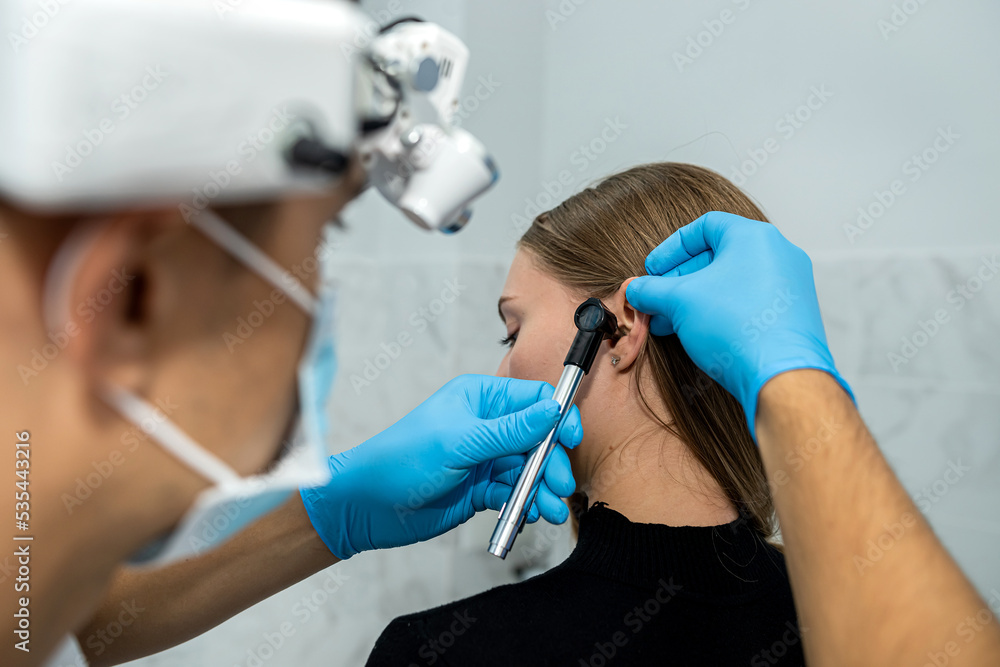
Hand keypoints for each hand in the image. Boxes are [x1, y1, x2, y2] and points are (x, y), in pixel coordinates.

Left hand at [300, 374, 581, 559]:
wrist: (367, 506)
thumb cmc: (400, 460)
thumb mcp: (459, 442)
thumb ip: (509, 430)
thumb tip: (551, 410)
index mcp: (480, 398)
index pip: (533, 399)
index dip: (556, 417)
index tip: (570, 440)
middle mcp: (487, 424)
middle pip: (537, 438)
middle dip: (550, 461)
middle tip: (559, 485)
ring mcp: (485, 457)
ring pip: (528, 469)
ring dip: (542, 488)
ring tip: (549, 510)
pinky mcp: (481, 487)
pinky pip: (514, 491)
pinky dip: (525, 502)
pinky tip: (530, 514)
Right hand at [625, 211, 852, 436]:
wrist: (781, 377)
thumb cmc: (737, 327)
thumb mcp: (679, 301)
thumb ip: (651, 290)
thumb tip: (636, 290)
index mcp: (754, 237)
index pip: (705, 226)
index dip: (671, 247)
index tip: (653, 269)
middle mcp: (778, 255)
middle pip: (717, 256)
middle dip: (679, 279)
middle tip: (657, 298)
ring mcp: (788, 286)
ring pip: (731, 282)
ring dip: (695, 298)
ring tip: (668, 321)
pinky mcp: (791, 315)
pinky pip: (747, 302)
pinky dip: (718, 311)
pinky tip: (695, 332)